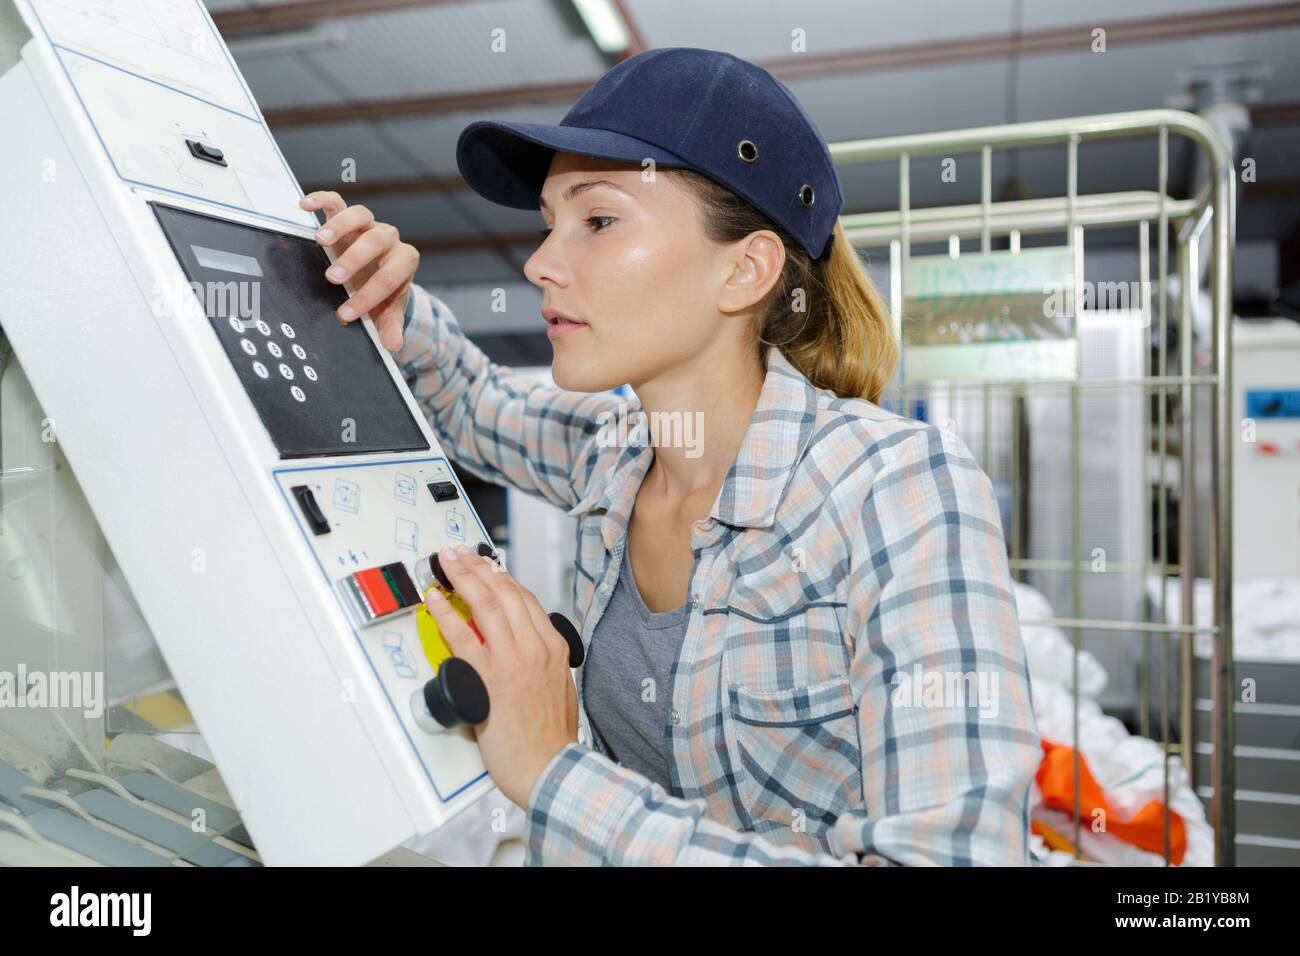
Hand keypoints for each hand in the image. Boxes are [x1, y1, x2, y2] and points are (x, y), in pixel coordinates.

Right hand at [299, 191, 418, 350]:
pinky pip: (336, 202)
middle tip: (333, 277)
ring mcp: (367, 225)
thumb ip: (390, 325)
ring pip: (359, 215)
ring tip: (319, 241)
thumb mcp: (387, 310)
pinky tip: (304, 206)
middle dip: (355, 259)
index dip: (368, 295)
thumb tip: (392, 344)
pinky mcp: (346, 217)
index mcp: (404, 261)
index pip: (389, 276)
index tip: (346, 312)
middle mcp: (388, 239)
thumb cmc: (382, 291)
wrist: (379, 274)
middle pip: (376, 240)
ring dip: (339, 226)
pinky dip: (321, 200)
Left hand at [424, 544, 579, 807]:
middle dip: (478, 567)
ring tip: (446, 563)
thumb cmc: (551, 737)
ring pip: (485, 604)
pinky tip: (435, 599)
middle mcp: (535, 646)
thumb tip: (521, 647)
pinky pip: (463, 636)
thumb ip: (541, 660)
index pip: (524, 598)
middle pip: (504, 592)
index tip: (485, 566)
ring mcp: (512, 660)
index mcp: (553, 646)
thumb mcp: (558, 687)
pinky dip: (447, 613)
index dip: (500, 577)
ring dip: (462, 578)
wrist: (550, 767)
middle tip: (459, 554)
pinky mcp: (489, 678)